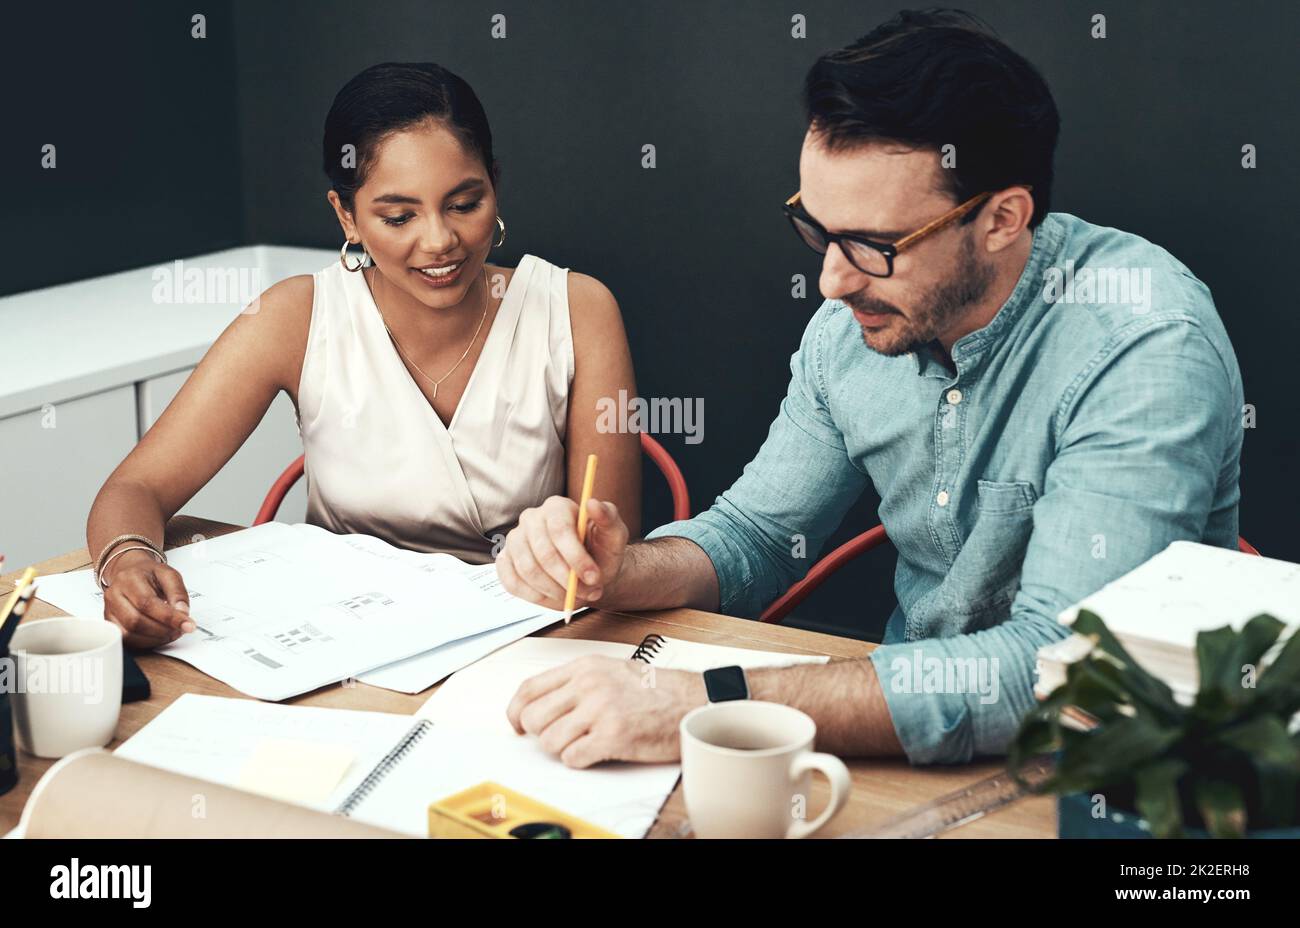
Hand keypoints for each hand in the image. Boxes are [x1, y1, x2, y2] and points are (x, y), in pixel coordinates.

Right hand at [101, 549, 193, 649]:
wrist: (130, 572)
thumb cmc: (149, 574)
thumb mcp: (169, 575)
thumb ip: (178, 593)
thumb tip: (182, 613)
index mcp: (129, 579)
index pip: (148, 603)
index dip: (169, 617)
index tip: (187, 625)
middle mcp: (114, 594)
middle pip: (136, 621)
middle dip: (162, 630)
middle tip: (179, 629)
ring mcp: (109, 610)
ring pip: (129, 633)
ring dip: (155, 638)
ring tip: (171, 632)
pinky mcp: (110, 623)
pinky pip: (126, 639)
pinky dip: (145, 642)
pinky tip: (158, 636)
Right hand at [496, 495, 628, 610]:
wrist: (589, 571)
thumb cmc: (601, 550)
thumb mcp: (614, 535)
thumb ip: (608, 517)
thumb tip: (592, 503)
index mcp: (556, 506)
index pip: (559, 530)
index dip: (576, 557)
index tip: (594, 577)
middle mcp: (531, 519)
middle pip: (543, 553)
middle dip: (568, 579)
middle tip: (590, 592)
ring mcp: (514, 540)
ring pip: (528, 571)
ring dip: (555, 591)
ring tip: (576, 595)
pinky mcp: (505, 561)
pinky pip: (512, 583)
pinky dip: (536, 597)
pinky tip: (555, 596)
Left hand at [506, 655, 705, 767]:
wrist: (693, 702)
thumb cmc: (656, 690)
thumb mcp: (611, 671)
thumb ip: (577, 683)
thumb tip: (544, 703)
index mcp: (584, 667)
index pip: (529, 688)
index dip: (515, 711)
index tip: (516, 725)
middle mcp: (588, 685)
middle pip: (534, 718)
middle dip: (540, 735)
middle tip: (558, 738)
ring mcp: (600, 710)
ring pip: (549, 741)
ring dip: (562, 749)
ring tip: (583, 744)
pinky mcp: (613, 736)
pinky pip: (573, 758)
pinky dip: (579, 761)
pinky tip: (596, 752)